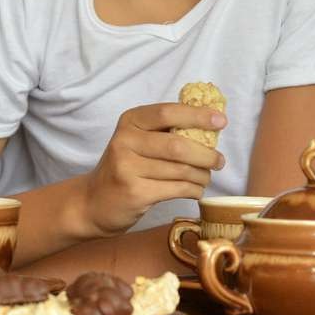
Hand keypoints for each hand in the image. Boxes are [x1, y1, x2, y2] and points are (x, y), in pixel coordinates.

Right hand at [80, 103, 224, 237]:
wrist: (93, 202)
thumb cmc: (125, 168)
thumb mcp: (137, 141)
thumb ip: (165, 131)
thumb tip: (210, 122)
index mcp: (129, 121)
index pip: (167, 112)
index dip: (197, 115)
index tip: (221, 121)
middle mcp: (125, 141)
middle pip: (177, 145)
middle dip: (206, 154)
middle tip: (219, 161)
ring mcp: (128, 168)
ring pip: (180, 170)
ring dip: (202, 176)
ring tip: (205, 178)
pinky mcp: (135, 192)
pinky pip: (177, 189)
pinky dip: (193, 190)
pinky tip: (195, 190)